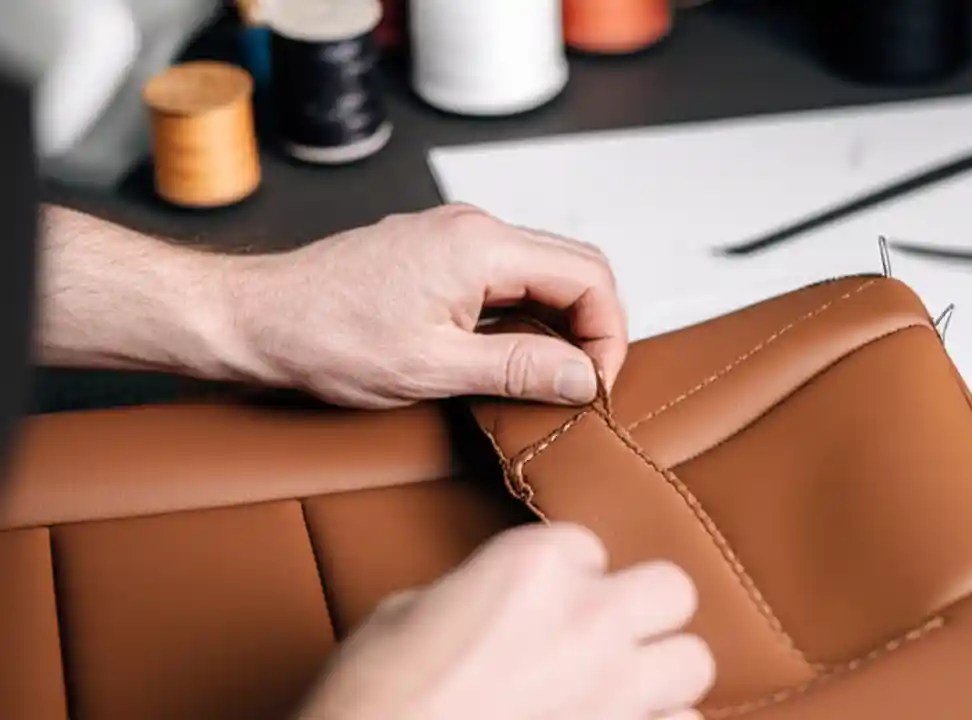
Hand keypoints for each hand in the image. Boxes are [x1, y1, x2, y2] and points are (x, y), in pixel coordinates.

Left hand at [228, 204, 627, 408]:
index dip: (608, 334)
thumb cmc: (324, 337)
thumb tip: (582, 377)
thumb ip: (518, 369)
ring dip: (559, 324)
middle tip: (583, 385)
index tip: (596, 384)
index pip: (588, 275)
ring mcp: (453, 237)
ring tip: (549, 378)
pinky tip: (511, 357)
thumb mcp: (431, 369)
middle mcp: (473, 228)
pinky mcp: (437, 254)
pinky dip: (525, 317)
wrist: (253, 319)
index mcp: (480, 247)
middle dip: (592, 328)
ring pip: (542, 273)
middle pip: (573, 268)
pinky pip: (506, 278)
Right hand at [293, 522, 714, 719]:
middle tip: (603, 639)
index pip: (586, 546)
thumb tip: (494, 608)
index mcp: (531, 566)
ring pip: (693, 662)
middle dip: (639, 612)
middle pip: (669, 590)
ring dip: (659, 676)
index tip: (542, 606)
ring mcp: (619, 690)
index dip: (564, 578)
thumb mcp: (403, 617)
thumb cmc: (370, 703)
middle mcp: (590, 618)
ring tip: (619, 693)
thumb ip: (473, 594)